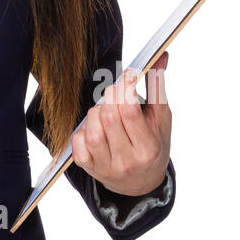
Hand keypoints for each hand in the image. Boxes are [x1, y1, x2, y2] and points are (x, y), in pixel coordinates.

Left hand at [73, 50, 171, 196]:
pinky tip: (95, 128)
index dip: (125, 88)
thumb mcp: (161, 119)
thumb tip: (161, 56)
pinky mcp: (88, 168)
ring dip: (96, 112)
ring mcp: (106, 167)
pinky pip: (77, 141)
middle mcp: (127, 161)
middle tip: (116, 93)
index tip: (127, 75)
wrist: (141, 183)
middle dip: (110, 97)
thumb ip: (158, 87)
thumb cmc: (153, 146)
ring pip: (91, 128)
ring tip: (107, 112)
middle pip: (108, 117)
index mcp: (148, 148)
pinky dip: (83, 129)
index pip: (130, 112)